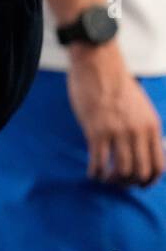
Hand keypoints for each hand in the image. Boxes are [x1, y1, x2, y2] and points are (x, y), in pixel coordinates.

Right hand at [68, 43, 164, 186]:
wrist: (99, 66)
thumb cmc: (117, 84)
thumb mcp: (141, 107)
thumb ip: (144, 127)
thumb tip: (143, 147)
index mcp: (152, 126)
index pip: (159, 165)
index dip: (150, 180)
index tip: (139, 184)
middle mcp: (138, 132)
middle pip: (140, 171)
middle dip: (130, 183)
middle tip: (119, 182)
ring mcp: (117, 132)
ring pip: (122, 170)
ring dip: (113, 180)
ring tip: (105, 178)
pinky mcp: (96, 131)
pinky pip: (98, 162)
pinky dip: (96, 173)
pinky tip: (92, 173)